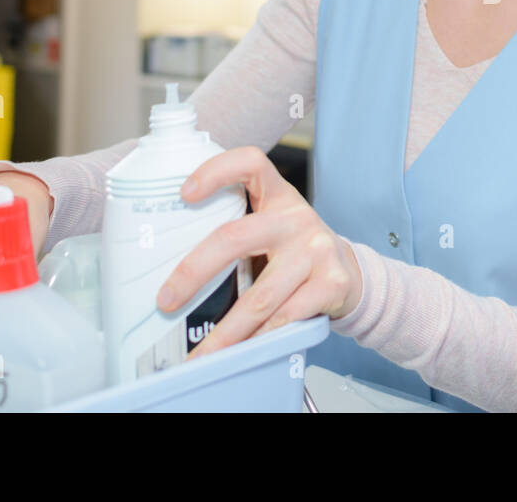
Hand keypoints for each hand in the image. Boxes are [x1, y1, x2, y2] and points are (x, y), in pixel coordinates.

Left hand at [157, 146, 361, 359]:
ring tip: (201, 354)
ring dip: (225, 331)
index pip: (250, 163)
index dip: (216, 171)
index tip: (184, 193)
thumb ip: (238, 232)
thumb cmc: (296, 252)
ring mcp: (316, 251)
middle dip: (194, 272)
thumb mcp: (273, 228)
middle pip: (236, 238)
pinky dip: (258, 340)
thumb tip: (169, 269)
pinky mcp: (331, 283)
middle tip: (166, 301)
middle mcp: (297, 218)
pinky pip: (285, 318)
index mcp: (278, 197)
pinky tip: (241, 352)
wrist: (350, 276)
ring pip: (260, 296)